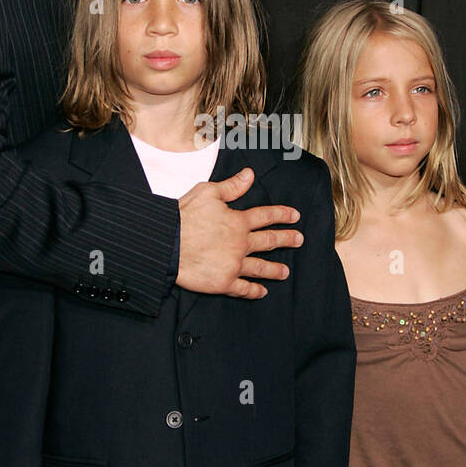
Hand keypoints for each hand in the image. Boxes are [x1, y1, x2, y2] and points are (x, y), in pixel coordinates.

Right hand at [177, 168, 302, 298]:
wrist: (166, 244)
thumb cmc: (183, 217)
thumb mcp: (207, 193)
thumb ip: (231, 186)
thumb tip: (250, 175)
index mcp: (238, 221)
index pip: (265, 216)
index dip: (282, 215)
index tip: (295, 216)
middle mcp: (240, 244)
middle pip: (269, 242)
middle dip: (286, 240)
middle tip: (299, 240)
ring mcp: (234, 264)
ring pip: (261, 267)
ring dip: (275, 270)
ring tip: (285, 272)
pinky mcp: (224, 282)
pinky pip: (244, 288)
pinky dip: (254, 290)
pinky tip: (262, 291)